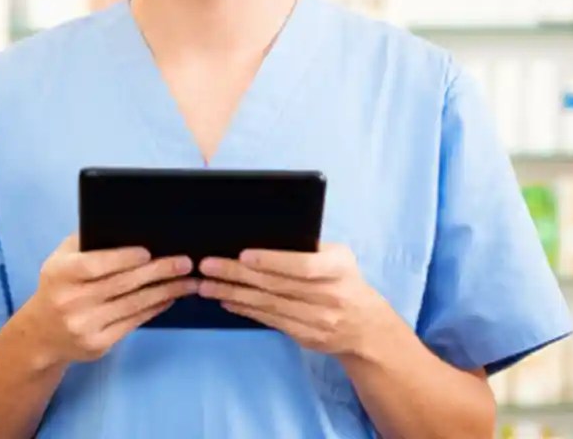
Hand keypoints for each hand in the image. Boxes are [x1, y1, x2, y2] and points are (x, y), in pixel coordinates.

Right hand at [20, 235, 197, 366]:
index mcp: (60, 274)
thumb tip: (126, 225)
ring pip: (133, 305)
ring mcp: (84, 326)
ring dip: (166, 291)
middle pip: (121, 284)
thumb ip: (86, 240)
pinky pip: (134, 323)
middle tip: (185, 262)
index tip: (148, 251)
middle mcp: (70, 301)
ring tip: (189, 281)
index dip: (122, 258)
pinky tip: (170, 297)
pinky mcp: (98, 345)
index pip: (94, 265)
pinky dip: (155, 308)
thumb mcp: (60, 258)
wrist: (42, 334)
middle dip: (158, 272)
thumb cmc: (59, 286)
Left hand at [198, 244, 390, 358]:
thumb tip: (261, 235)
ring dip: (232, 294)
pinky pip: (270, 320)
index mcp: (338, 268)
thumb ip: (309, 248)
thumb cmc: (344, 279)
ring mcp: (319, 321)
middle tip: (207, 266)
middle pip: (276, 285)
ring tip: (205, 285)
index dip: (272, 261)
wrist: (366, 326)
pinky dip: (245, 310)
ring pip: (268, 305)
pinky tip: (226, 300)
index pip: (303, 265)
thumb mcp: (339, 257)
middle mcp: (330, 296)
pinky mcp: (307, 337)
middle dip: (237, 275)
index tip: (243, 254)